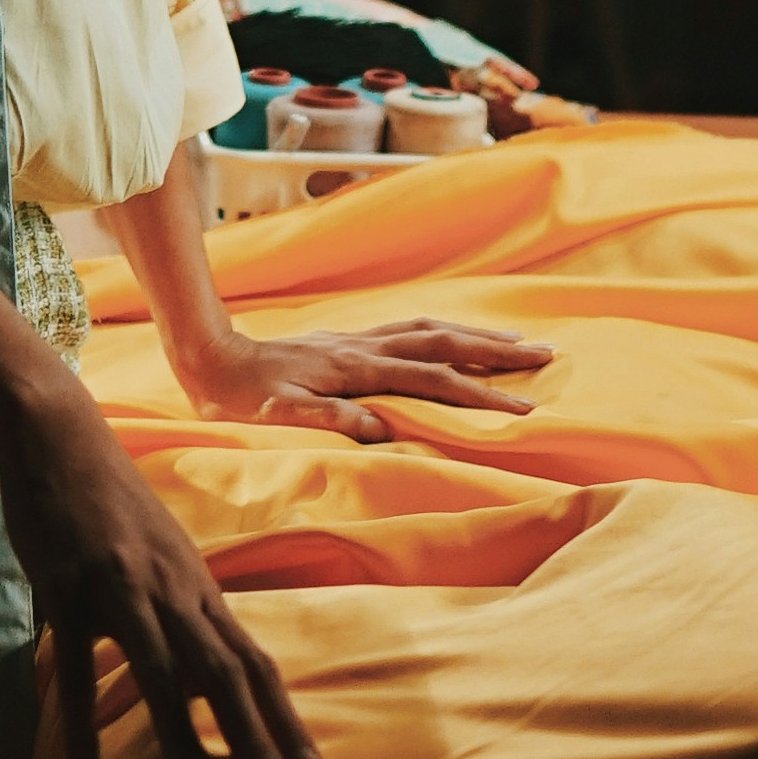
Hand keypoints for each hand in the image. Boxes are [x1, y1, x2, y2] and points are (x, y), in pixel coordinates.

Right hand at [0, 377, 327, 758]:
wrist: (57, 433)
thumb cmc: (111, 497)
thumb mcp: (162, 552)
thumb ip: (185, 609)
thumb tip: (209, 675)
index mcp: (195, 583)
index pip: (253, 659)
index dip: (285, 717)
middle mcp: (170, 588)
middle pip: (224, 669)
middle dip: (256, 737)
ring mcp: (119, 589)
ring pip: (162, 671)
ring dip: (185, 734)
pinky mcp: (67, 592)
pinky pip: (76, 676)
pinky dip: (83, 740)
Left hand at [177, 317, 552, 443]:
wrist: (212, 358)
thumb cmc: (244, 397)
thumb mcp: (281, 414)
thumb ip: (330, 418)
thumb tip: (380, 428)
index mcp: (356, 370)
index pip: (433, 380)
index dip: (480, 394)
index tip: (522, 407)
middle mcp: (363, 347)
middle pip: (444, 342)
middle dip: (496, 351)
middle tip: (545, 356)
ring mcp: (357, 340)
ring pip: (430, 330)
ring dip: (475, 336)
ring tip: (516, 343)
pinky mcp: (348, 341)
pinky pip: (409, 330)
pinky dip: (442, 330)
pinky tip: (452, 336)